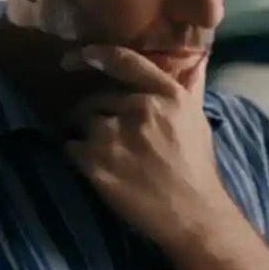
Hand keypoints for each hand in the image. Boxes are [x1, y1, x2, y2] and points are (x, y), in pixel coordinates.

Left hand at [62, 45, 237, 249]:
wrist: (193, 214)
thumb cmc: (197, 166)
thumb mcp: (197, 118)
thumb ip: (189, 86)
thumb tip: (196, 57)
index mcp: (167, 96)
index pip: (126, 62)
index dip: (97, 55)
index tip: (78, 57)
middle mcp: (140, 109)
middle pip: (98, 99)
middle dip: (97, 114)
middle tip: (105, 134)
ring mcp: (114, 136)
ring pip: (82, 122)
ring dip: (85, 134)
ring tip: (99, 151)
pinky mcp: (96, 163)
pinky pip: (71, 146)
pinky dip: (76, 153)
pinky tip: (91, 165)